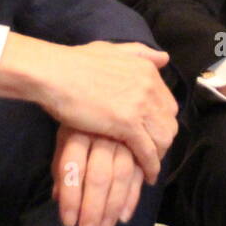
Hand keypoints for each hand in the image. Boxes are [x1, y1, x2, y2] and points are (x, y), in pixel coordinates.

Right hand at [0, 35, 177, 182]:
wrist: (56, 73)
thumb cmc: (75, 62)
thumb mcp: (111, 49)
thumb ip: (138, 53)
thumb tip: (164, 57)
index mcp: (147, 70)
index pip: (168, 104)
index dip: (161, 121)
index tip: (151, 132)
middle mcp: (149, 87)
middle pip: (169, 122)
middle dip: (163, 139)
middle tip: (152, 152)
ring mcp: (140, 106)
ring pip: (162, 139)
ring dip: (158, 155)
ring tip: (149, 166)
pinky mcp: (128, 125)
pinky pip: (147, 151)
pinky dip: (150, 166)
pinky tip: (147, 176)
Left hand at [51, 126, 144, 225]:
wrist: (105, 90)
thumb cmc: (79, 116)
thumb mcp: (64, 136)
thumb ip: (61, 166)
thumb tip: (58, 198)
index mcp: (78, 132)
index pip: (72, 169)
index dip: (70, 198)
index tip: (67, 223)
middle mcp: (103, 135)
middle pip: (98, 177)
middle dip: (92, 210)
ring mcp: (125, 138)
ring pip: (122, 176)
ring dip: (113, 207)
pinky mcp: (141, 144)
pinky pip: (140, 172)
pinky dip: (133, 196)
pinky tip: (124, 216)